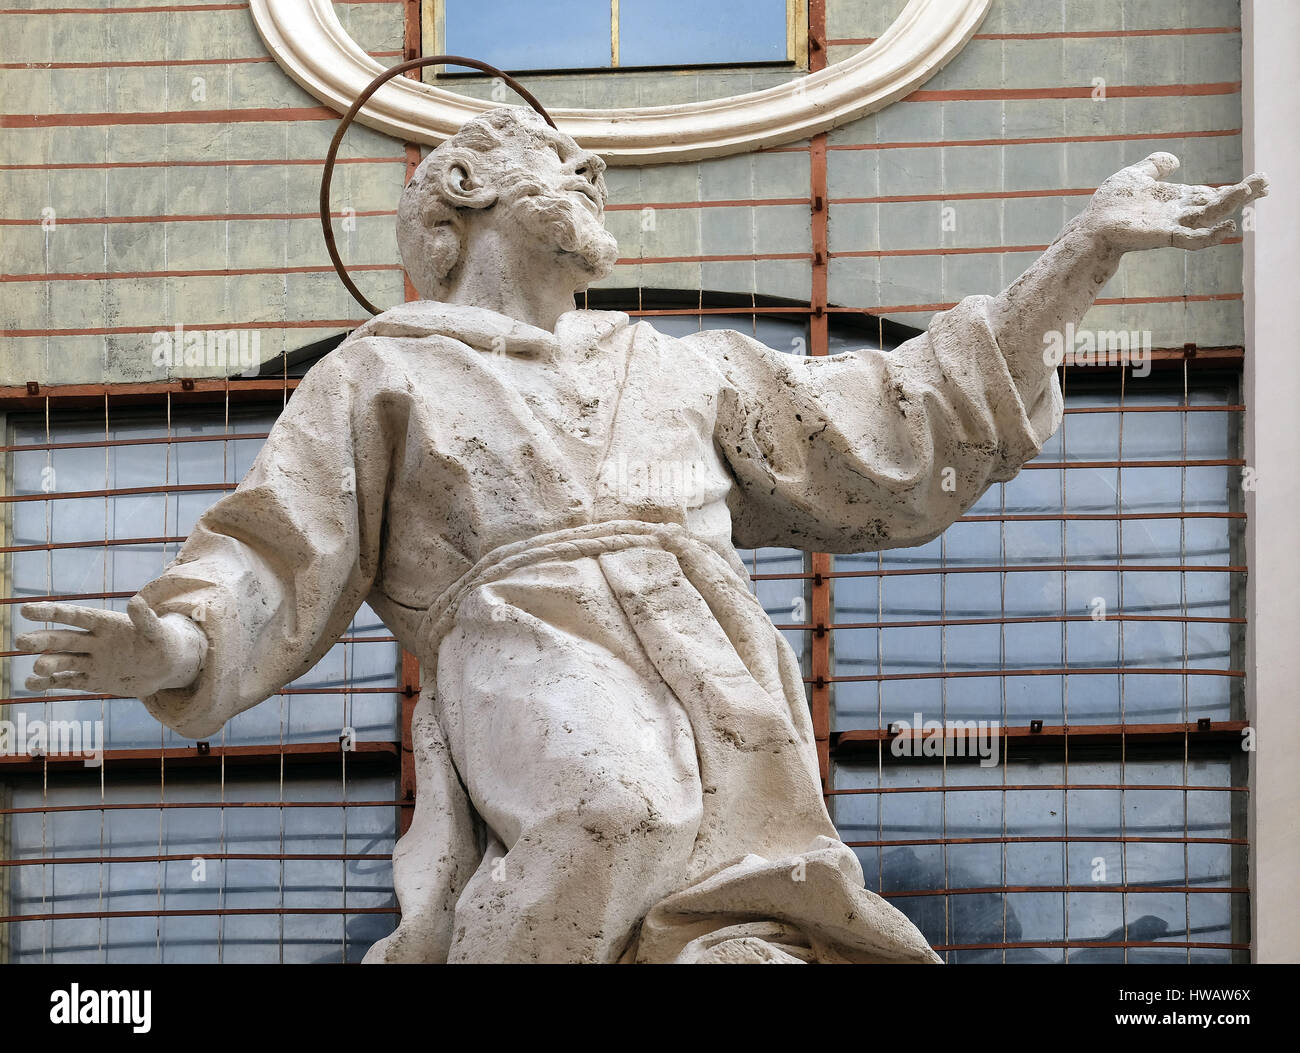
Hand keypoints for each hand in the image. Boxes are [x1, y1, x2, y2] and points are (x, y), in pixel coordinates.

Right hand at [18, 595, 205, 698]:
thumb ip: (146, 618)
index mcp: (106, 624)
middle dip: (43, 640)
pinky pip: (68, 681)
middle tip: (20, 641)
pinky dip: (50, 683)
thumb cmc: (163, 643)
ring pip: (64, 661)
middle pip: (64, 639)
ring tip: (36, 668)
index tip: (26, 610)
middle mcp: (94, 642)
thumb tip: (135, 601)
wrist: (167, 667)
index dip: (52, 612)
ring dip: (47, 664)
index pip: (75, 616)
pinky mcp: (93, 680)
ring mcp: (92, 661)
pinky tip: (31, 684)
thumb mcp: (158, 631)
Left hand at [1081, 152, 1267, 253]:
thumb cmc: (1110, 205)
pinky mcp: (1163, 236)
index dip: (1235, 188)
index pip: (1211, 194)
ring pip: (1210, 216)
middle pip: (1218, 203)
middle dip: (1243, 193)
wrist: (1092, 226)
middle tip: (1267, 183)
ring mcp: (1173, 225)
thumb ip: (1155, 165)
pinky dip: (1210, 237)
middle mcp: (1179, 213)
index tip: (1260, 180)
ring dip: (1232, 204)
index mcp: (1176, 199)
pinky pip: (1192, 240)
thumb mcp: (1136, 176)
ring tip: (1253, 190)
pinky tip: (1228, 228)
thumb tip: (1176, 160)